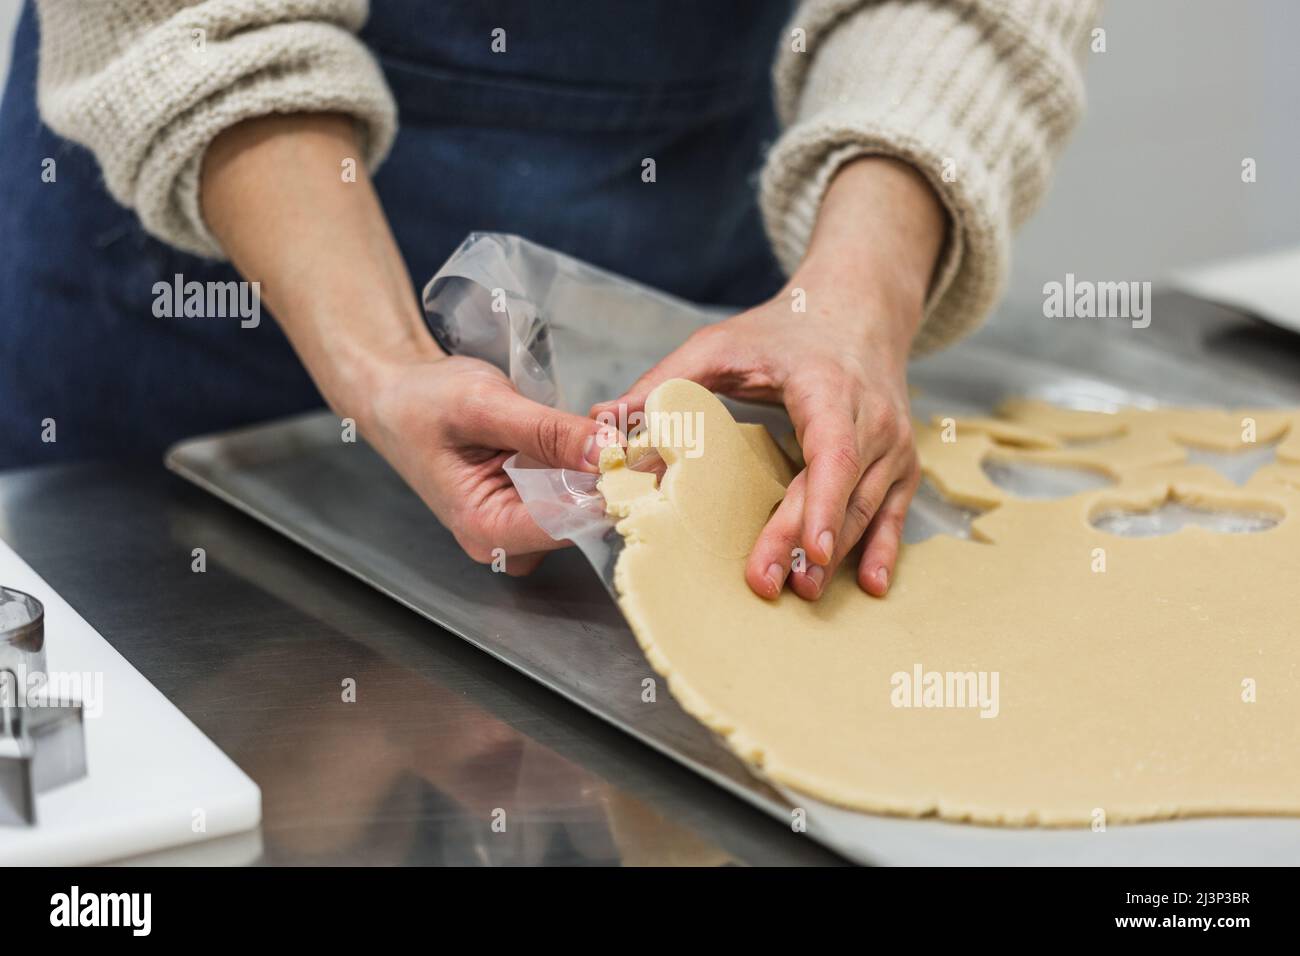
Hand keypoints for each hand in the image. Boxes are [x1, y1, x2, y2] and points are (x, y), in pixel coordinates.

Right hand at [202, 115, 607, 575]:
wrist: (395, 393)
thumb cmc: (423, 400)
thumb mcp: (485, 405)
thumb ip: (548, 431)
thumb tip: (610, 450)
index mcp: (486, 528)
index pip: (567, 525)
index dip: (609, 491)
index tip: (640, 457)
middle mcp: (505, 540)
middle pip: (580, 520)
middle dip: (608, 478)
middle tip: (634, 436)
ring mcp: (520, 525)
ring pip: (583, 505)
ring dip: (600, 469)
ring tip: (610, 432)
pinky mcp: (531, 506)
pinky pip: (574, 490)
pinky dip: (586, 463)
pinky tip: (590, 438)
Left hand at [593, 157, 946, 600]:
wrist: (859, 309)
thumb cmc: (787, 330)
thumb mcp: (720, 345)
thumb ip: (664, 383)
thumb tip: (604, 423)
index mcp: (829, 388)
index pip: (832, 452)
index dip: (822, 504)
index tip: (808, 550)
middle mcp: (871, 419)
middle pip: (843, 491)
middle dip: (805, 543)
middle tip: (768, 584)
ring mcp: (893, 444)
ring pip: (868, 510)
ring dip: (837, 556)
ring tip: (801, 592)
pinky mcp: (901, 463)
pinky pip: (894, 513)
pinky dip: (883, 551)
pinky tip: (869, 586)